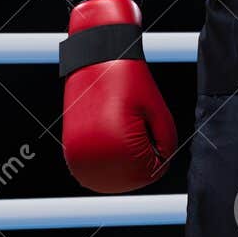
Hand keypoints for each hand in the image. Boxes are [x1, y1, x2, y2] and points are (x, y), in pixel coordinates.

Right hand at [60, 0, 176, 193]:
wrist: (97, 59)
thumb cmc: (130, 83)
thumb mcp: (159, 113)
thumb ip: (167, 143)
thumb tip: (162, 163)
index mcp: (120, 153)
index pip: (152, 173)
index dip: (161, 150)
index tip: (150, 123)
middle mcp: (93, 162)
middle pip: (132, 177)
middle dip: (142, 155)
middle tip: (135, 121)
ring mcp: (77, 159)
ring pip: (113, 176)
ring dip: (124, 159)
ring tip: (123, 123)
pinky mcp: (70, 151)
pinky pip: (95, 170)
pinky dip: (108, 160)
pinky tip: (113, 136)